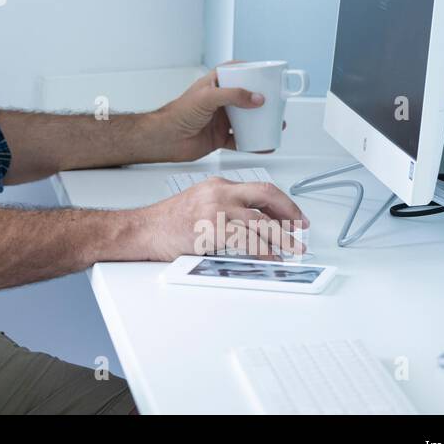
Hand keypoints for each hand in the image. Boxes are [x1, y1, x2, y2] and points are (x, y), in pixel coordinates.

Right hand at [135, 177, 308, 260]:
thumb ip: (226, 208)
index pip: (260, 189)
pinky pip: (247, 241)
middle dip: (290, 215)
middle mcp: (219, 193)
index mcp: (218, 185)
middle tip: (301, 230)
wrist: (143, 230)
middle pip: (266, 197)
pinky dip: (264, 251)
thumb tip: (255, 225)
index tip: (294, 216)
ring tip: (293, 249)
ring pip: (261, 222)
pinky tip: (270, 258)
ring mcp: (216, 210)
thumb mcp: (200, 204)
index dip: (283, 203)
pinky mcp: (212, 229)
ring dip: (282, 238)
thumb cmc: (167, 222)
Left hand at [147, 65, 283, 162]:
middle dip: (263, 100)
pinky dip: (253, 143)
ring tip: (276, 124)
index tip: (269, 75)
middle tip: (277, 102)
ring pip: (246, 120)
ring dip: (261, 122)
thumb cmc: (178, 113)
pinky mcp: (219, 137)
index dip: (252, 72)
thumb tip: (257, 98)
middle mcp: (219, 101)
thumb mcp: (207, 97)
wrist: (165, 139)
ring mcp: (220, 119)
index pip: (236, 72)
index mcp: (214, 84)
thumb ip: (233, 95)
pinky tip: (263, 145)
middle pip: (246, 97)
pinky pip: (241, 140)